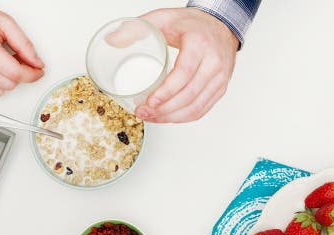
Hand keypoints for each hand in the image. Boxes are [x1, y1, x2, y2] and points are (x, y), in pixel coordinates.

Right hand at [0, 0, 43, 98]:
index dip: (32, 74)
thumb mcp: (5, 23)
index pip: (17, 74)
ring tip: (1, 64)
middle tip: (16, 61)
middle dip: (17, 75)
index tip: (37, 72)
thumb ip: (25, 45)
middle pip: (9, 85)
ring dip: (4, 81)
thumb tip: (37, 63)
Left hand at [134, 8, 238, 122]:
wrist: (221, 26)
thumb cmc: (193, 24)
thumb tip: (112, 41)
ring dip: (171, 117)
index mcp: (200, 44)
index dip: (167, 92)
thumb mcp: (163, 18)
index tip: (150, 102)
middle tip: (143, 112)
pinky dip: (183, 118)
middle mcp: (213, 63)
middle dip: (164, 109)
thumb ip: (136, 28)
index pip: (184, 73)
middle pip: (189, 95)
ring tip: (152, 117)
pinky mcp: (220, 89)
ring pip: (196, 107)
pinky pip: (201, 110)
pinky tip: (168, 117)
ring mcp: (219, 79)